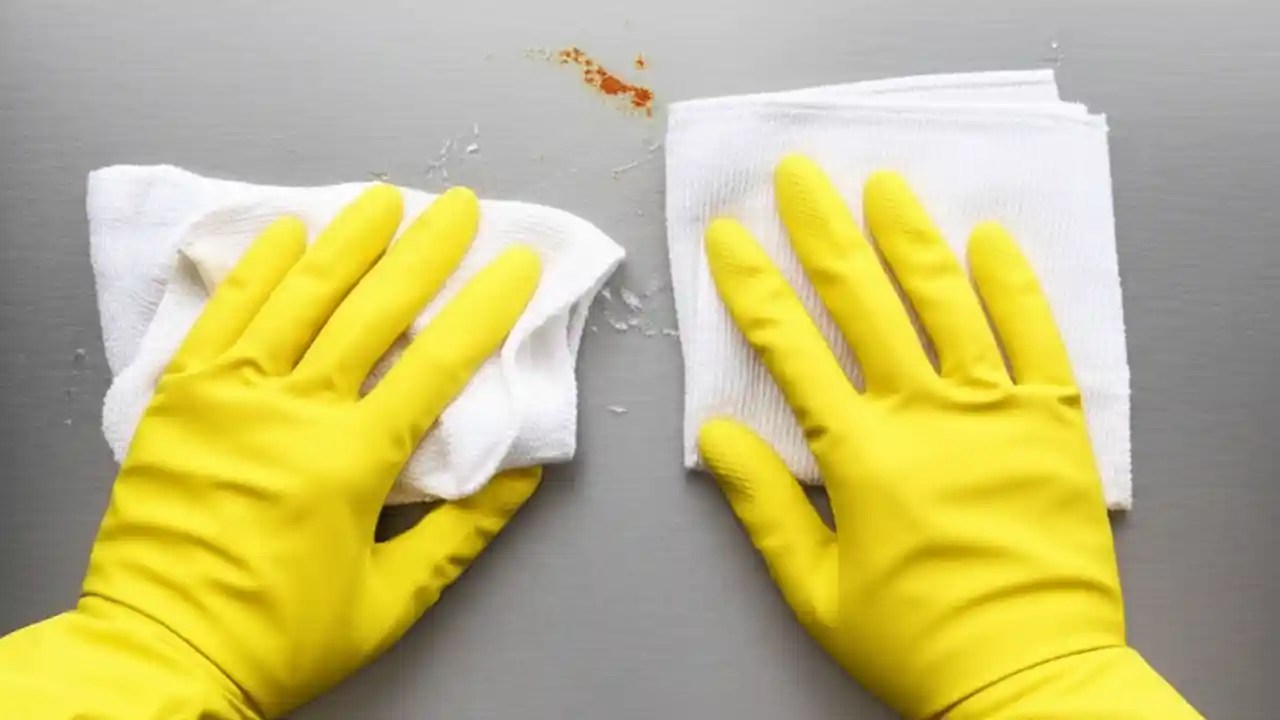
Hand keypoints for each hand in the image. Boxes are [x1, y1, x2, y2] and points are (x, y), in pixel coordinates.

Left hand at [0, 185, 542, 718]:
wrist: (162, 655)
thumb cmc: (282, 637)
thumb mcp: (392, 601)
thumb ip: (463, 531)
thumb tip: (524, 474)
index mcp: (353, 462)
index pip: (439, 363)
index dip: (486, 307)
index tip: (518, 264)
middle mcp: (295, 412)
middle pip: (374, 310)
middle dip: (425, 251)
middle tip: (459, 207)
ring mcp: (231, 396)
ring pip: (300, 297)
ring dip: (348, 241)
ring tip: (384, 200)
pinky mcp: (181, 397)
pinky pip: (224, 315)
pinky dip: (257, 269)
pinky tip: (288, 232)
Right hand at [699, 156, 1197, 716]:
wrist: (1028, 676)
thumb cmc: (916, 639)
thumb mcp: (814, 590)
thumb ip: (763, 505)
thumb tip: (714, 436)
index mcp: (860, 455)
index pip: (791, 349)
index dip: (752, 286)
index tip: (727, 236)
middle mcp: (924, 415)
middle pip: (863, 302)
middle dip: (821, 232)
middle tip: (798, 177)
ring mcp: (994, 412)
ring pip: (945, 302)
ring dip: (908, 237)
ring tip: (882, 185)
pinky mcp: (1054, 423)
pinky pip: (1035, 338)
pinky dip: (1011, 285)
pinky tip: (988, 239)